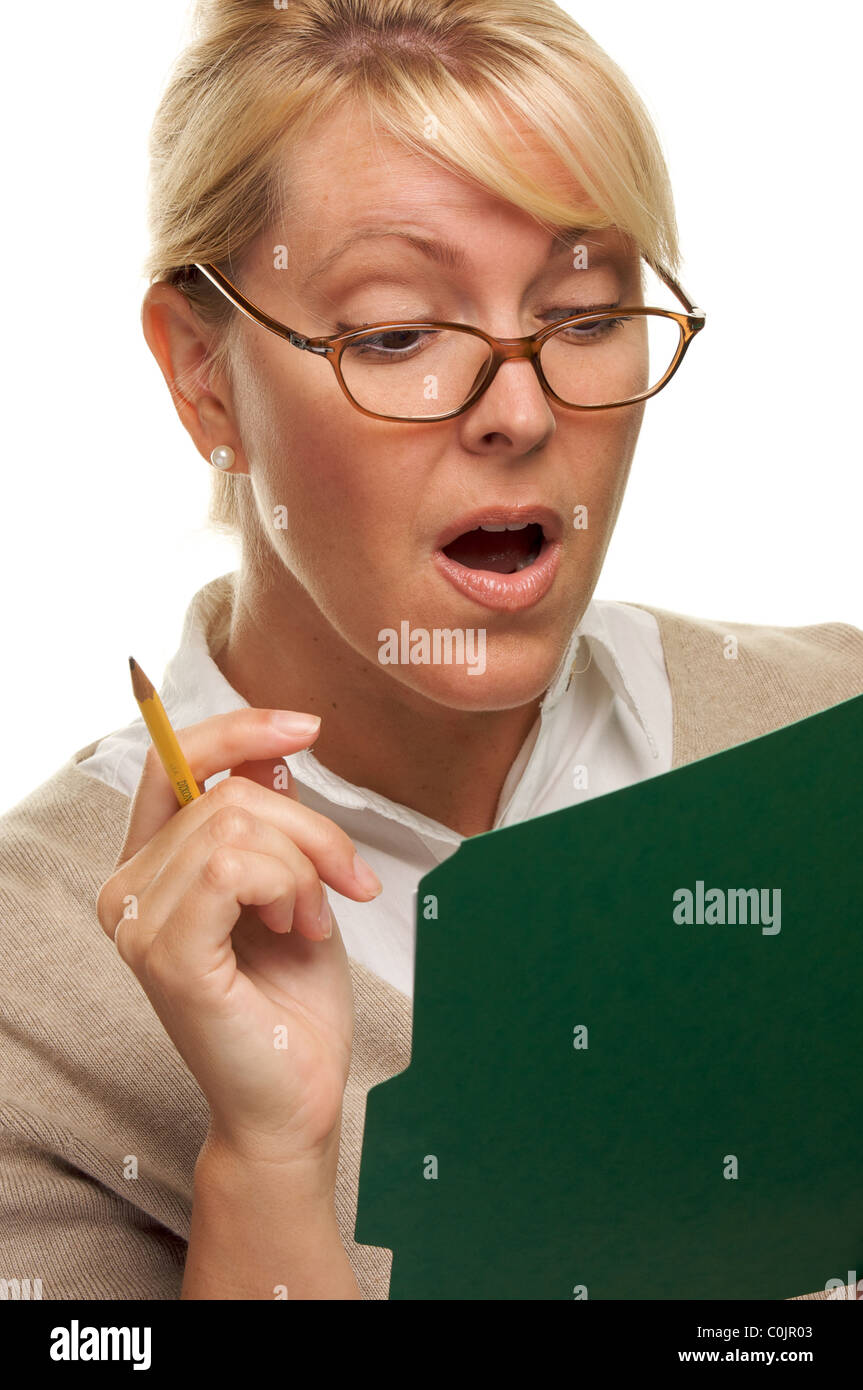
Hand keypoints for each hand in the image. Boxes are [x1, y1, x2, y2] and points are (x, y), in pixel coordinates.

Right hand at [96, 707, 382, 1179]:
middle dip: (310, 829)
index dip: (239, 729)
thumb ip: (272, 821)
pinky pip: (230, 866)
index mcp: (152, 868)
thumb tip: (274, 749)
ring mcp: (138, 922)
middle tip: (346, 884)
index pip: (172, 761)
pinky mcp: (166, 954)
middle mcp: (128, 890)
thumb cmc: (293, 1003)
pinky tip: (296, 929)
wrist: (297, 1097)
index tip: (307, 727)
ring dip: (304, 866)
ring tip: (312, 920)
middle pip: (228, 794)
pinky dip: (286, 885)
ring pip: (235, 822)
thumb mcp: (293, 887)